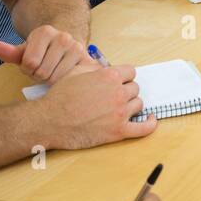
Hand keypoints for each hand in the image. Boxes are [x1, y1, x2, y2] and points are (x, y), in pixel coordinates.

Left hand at [0, 25, 94, 83]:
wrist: (67, 45)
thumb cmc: (42, 51)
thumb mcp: (25, 50)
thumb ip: (9, 51)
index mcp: (44, 32)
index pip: (29, 64)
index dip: (27, 70)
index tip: (32, 65)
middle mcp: (63, 37)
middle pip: (43, 73)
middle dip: (40, 76)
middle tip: (44, 69)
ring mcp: (77, 48)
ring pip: (57, 79)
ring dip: (52, 81)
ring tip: (54, 72)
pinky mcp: (88, 61)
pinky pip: (72, 81)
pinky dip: (66, 83)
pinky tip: (66, 77)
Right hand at [38, 66, 157, 149]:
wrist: (50, 120)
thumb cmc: (60, 97)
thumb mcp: (77, 72)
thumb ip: (96, 68)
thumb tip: (105, 69)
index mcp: (110, 76)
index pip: (131, 72)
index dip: (124, 77)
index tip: (119, 81)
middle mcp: (118, 93)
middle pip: (134, 88)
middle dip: (125, 91)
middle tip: (112, 97)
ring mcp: (120, 113)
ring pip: (138, 104)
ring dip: (130, 105)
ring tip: (118, 108)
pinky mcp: (119, 131)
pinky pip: (144, 128)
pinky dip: (150, 124)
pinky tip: (150, 119)